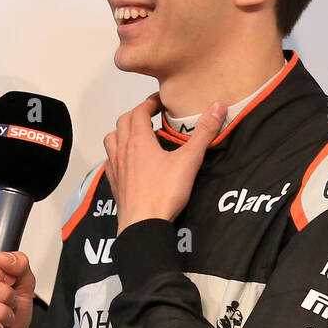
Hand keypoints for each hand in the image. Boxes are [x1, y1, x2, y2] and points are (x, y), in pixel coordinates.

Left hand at [104, 94, 226, 232]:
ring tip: (136, 135)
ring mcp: (116, 168)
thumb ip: (204, 133)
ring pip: (111, 140)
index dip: (150, 103)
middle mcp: (123, 151)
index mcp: (139, 140)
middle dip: (136, 114)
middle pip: (122, 122)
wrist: (143, 225)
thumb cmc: (164, 193)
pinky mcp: (114, 184)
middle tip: (151, 115)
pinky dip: (116, 154)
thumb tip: (218, 107)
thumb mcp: (189, 160)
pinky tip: (127, 161)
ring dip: (121, 132)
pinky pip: (110, 161)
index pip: (139, 111)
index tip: (161, 102)